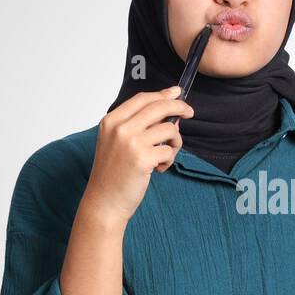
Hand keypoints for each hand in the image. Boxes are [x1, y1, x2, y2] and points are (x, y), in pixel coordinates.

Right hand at [80, 85, 193, 225]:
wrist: (104, 202)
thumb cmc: (112, 174)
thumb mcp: (116, 142)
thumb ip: (136, 125)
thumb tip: (168, 112)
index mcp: (111, 121)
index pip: (142, 98)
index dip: (162, 94)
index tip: (176, 93)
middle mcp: (120, 128)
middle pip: (159, 107)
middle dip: (179, 107)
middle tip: (189, 112)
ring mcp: (131, 142)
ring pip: (169, 129)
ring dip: (175, 142)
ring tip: (166, 156)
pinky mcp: (143, 158)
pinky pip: (169, 151)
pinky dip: (169, 160)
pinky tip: (158, 169)